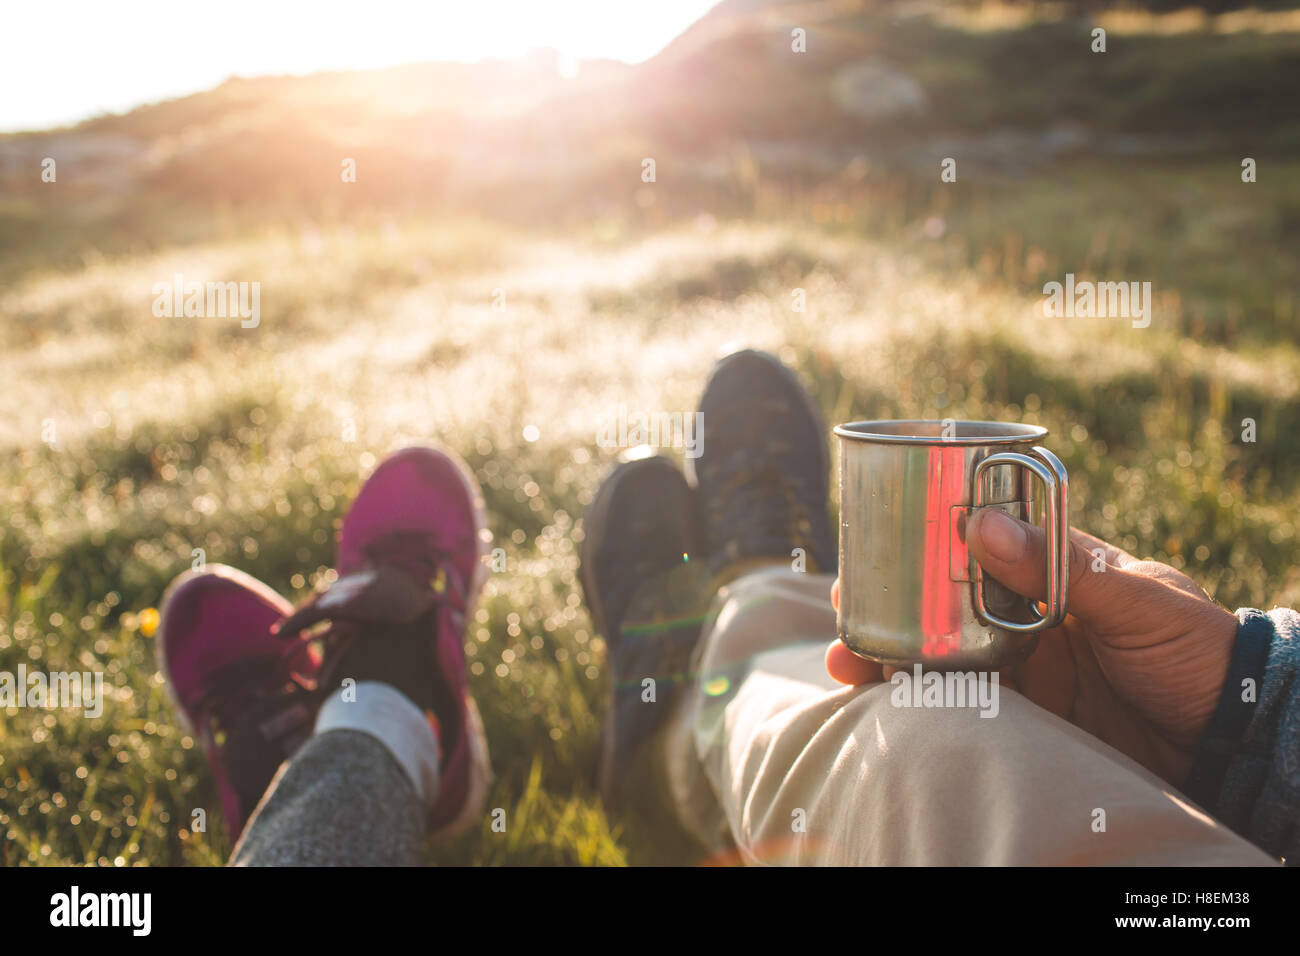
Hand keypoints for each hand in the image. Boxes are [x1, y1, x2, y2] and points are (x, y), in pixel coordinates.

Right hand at [825, 508, 1239, 785]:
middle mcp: (1033, 616)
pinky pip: (968, 708)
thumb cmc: (1200, 652)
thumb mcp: (1139, 602)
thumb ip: (1062, 569)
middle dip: (891, 605)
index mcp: (1058, 572)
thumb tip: (981, 526)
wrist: (1234, 741)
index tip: (879, 542)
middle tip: (843, 608)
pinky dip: (927, 706)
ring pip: (946, 656)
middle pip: (947, 603)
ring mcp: (1030, 670)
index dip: (928, 543)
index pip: (982, 546)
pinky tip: (887, 705)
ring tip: (847, 662)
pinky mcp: (1031, 721)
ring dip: (895, 657)